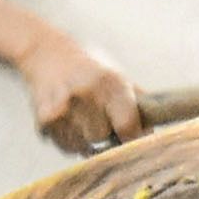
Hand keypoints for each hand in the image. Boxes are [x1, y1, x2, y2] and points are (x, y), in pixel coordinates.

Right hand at [18, 32, 143, 156]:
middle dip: (107, 137)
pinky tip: (69, 120)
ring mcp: (64, 108)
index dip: (134, 139)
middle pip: (104, 139)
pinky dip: (71, 140)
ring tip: (83, 120)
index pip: (127, 125)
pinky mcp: (46, 119)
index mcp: (109, 82)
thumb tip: (154, 129)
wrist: (44, 52)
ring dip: (88, 141)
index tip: (135, 142)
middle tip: (104, 125)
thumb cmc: (87, 65)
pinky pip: (66, 146)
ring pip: (84, 146)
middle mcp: (86, 94)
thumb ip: (136, 100)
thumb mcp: (115, 73)